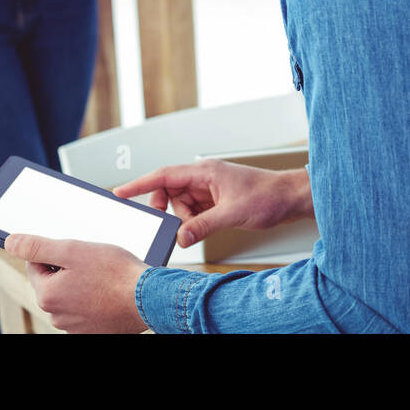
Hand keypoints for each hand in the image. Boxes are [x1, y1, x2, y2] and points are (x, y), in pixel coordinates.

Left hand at [3, 234, 148, 333]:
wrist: (148, 299)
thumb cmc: (115, 273)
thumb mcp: (74, 250)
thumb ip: (38, 247)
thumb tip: (11, 243)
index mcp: (47, 295)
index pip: (36, 265)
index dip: (55, 252)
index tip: (75, 250)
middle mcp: (56, 315)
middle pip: (53, 281)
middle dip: (68, 268)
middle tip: (92, 262)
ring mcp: (75, 326)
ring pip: (70, 295)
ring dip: (81, 284)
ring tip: (104, 277)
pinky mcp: (93, 330)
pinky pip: (85, 309)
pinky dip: (94, 298)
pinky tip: (109, 290)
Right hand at [114, 160, 312, 248]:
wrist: (290, 199)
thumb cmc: (267, 197)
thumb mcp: (232, 214)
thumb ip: (203, 226)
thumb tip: (180, 238)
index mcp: (205, 171)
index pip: (164, 176)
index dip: (139, 184)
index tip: (119, 192)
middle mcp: (204, 177)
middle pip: (170, 191)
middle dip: (168, 209)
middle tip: (173, 225)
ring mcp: (210, 188)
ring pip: (181, 204)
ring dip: (185, 219)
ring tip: (204, 226)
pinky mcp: (216, 200)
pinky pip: (194, 211)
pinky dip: (194, 222)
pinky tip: (205, 227)